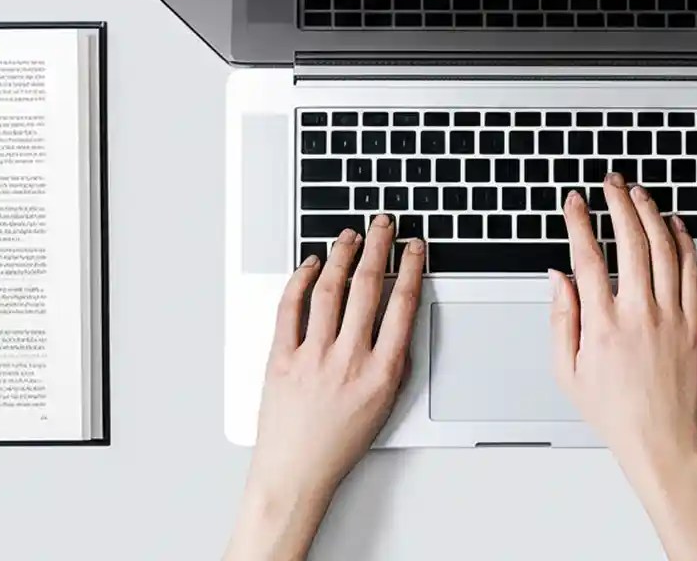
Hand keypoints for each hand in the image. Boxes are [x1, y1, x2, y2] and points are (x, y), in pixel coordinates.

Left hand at [226, 216, 423, 560]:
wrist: (296, 472)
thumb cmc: (340, 443)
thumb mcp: (385, 404)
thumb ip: (393, 360)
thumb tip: (397, 318)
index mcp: (381, 372)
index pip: (402, 305)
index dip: (411, 268)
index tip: (414, 248)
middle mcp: (349, 359)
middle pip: (368, 287)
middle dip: (379, 247)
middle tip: (384, 224)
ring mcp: (313, 356)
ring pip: (330, 290)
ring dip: (342, 255)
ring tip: (350, 236)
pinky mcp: (281, 358)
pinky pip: (290, 308)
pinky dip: (301, 281)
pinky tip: (311, 265)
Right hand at [549, 174, 696, 560]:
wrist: (658, 437)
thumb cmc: (613, 410)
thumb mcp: (567, 370)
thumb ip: (560, 318)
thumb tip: (557, 277)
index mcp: (602, 326)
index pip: (588, 258)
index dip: (579, 222)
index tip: (574, 202)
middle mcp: (638, 315)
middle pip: (630, 242)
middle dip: (618, 203)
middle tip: (610, 183)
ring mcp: (670, 316)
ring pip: (663, 250)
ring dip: (650, 214)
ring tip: (638, 194)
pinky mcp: (693, 323)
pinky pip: (691, 272)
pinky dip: (683, 242)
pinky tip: (674, 225)